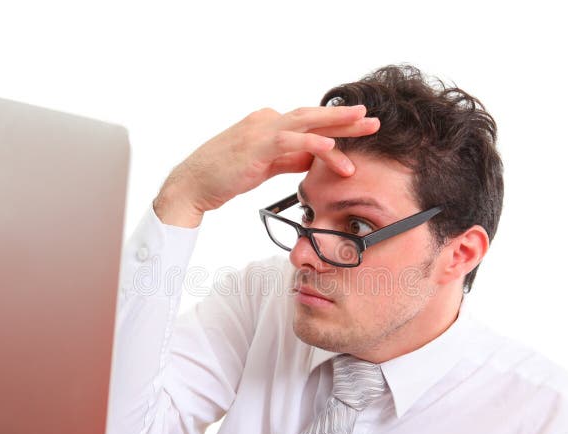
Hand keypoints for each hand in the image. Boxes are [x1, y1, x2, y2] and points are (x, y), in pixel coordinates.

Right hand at [153, 105, 379, 226]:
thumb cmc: (225, 175)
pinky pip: (289, 140)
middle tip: (373, 119)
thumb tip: (314, 158)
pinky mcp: (255, 146)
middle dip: (345, 118)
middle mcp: (266, 120)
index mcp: (269, 123)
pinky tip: (331, 145)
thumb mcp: (265, 164)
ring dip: (337, 124)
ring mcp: (260, 130)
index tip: (361, 127)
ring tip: (363, 125)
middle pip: (313, 115)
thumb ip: (289, 158)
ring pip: (306, 122)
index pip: (309, 121)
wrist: (193, 184)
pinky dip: (312, 141)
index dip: (337, 124)